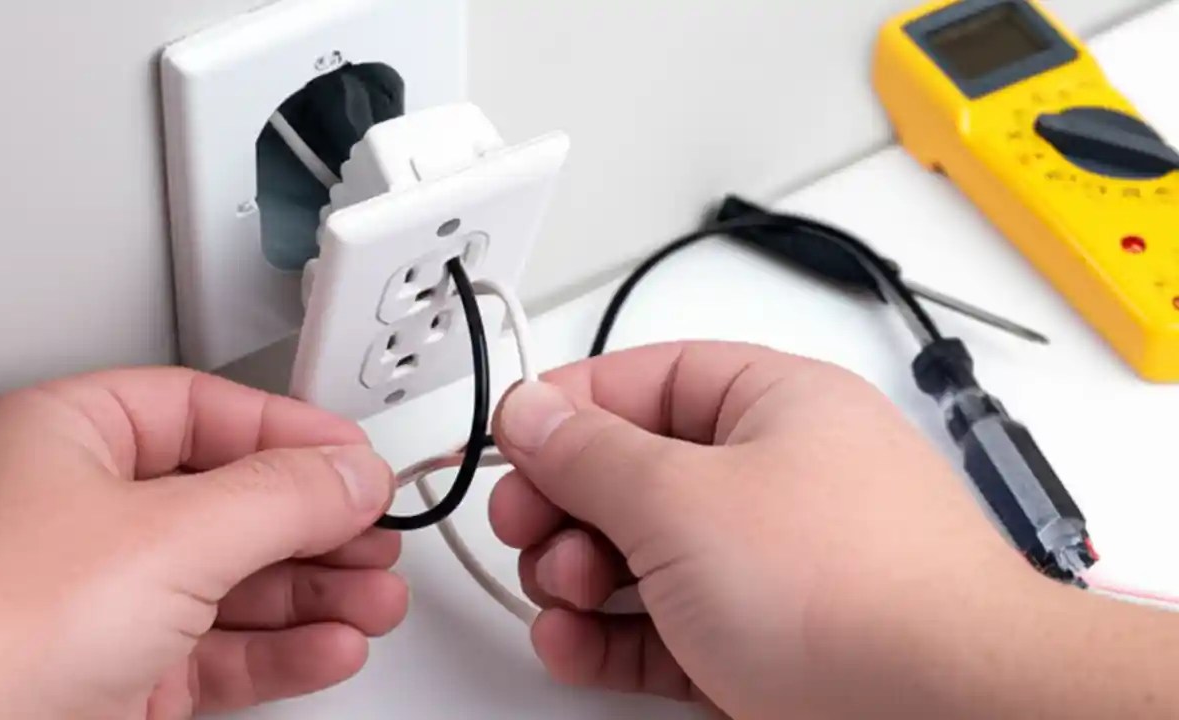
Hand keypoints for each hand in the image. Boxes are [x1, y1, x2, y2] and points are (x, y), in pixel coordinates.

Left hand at [0, 369, 405, 718]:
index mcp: (68, 439)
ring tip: (376, 599)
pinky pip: (216, 650)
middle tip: (379, 537)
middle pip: (230, 501)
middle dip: (317, 525)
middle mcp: (79, 514)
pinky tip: (330, 646)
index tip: (358, 461)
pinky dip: (280, 649)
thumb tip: (352, 473)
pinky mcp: (111, 677)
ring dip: (314, 592)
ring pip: (231, 582)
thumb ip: (281, 498)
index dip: (293, 432)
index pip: (207, 411)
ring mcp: (96, 601)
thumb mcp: (171, 535)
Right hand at [489, 342, 1048, 718]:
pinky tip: (574, 646)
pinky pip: (666, 624)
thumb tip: (530, 411)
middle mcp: (775, 476)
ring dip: (580, 576)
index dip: (570, 407)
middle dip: (566, 505)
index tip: (510, 444)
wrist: (945, 714)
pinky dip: (612, 635)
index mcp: (773, 405)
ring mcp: (771, 565)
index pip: (647, 378)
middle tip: (527, 529)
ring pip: (644, 555)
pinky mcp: (763, 641)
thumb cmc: (851, 593)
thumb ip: (589, 453)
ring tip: (561, 595)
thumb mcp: (681, 500)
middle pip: (635, 472)